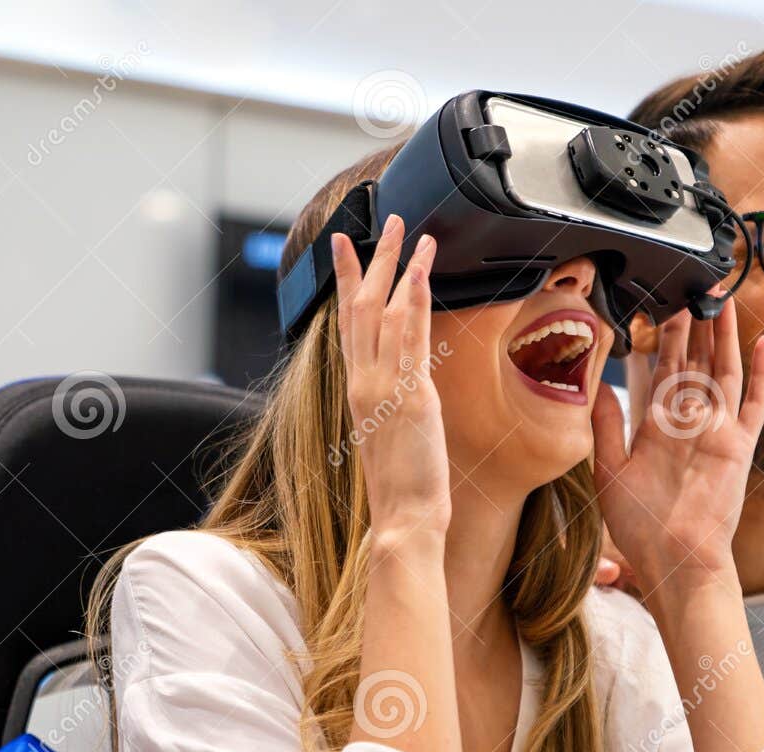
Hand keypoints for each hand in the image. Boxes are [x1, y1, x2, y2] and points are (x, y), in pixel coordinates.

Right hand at [332, 215, 449, 538]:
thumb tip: (403, 384)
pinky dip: (413, 299)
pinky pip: (410, 337)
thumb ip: (389, 402)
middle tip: (383, 220)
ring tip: (409, 230)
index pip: (348, 324)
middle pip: (360, 306)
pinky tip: (420, 269)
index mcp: (357, 389)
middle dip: (370, 259)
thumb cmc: (402, 486)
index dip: (345, 281)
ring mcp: (383, 387)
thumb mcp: (390, 434)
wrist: (403, 519)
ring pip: (383, 312)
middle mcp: (363, 381)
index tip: (343, 246)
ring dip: (396, 265)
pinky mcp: (409, 396)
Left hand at [590, 298, 763, 595]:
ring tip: (723, 297)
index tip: (658, 302)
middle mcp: (689, 423)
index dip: (660, 335)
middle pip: (694, 359)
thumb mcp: (608, 471)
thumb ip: (605, 426)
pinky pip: (755, 403)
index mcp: (657, 426)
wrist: (675, 562)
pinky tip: (763, 342)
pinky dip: (761, 373)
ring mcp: (718, 432)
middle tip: (694, 283)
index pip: (660, 368)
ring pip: (723, 370)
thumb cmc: (640, 527)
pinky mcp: (740, 446)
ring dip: (724, 334)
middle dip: (694, 321)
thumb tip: (596, 384)